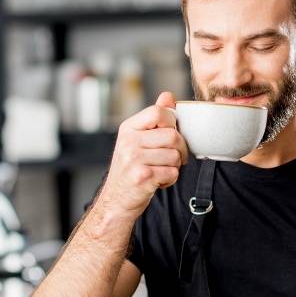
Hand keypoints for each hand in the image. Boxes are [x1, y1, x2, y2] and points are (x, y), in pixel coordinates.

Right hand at [99, 91, 188, 219]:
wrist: (116, 200)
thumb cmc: (130, 169)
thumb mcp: (137, 140)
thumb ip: (154, 118)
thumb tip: (168, 96)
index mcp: (128, 128)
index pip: (159, 112)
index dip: (171, 123)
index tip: (169, 135)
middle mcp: (128, 141)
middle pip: (173, 135)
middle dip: (179, 149)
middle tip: (171, 158)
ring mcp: (133, 159)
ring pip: (175, 156)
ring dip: (174, 166)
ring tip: (160, 170)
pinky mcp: (142, 176)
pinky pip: (172, 172)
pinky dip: (170, 179)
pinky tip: (158, 180)